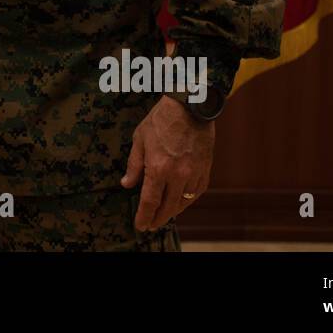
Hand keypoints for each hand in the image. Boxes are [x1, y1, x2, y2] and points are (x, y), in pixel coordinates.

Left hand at [120, 95, 214, 230]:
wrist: (190, 106)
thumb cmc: (161, 120)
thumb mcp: (140, 139)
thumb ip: (134, 165)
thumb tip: (127, 184)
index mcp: (158, 168)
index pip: (150, 201)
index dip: (144, 216)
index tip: (140, 225)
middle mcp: (177, 175)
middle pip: (167, 207)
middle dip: (157, 219)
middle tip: (151, 225)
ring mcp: (193, 173)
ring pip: (183, 202)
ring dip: (173, 212)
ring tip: (164, 215)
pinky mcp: (205, 170)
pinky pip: (197, 193)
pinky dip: (188, 200)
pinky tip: (181, 202)